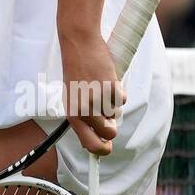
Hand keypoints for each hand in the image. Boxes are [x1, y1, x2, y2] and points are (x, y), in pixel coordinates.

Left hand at [59, 30, 125, 155]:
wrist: (78, 44)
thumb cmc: (76, 70)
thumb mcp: (74, 96)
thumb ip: (84, 116)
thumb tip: (102, 137)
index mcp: (73, 114)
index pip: (89, 144)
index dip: (101, 150)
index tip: (107, 147)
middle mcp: (84, 110)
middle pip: (110, 133)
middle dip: (112, 124)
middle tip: (106, 109)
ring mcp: (98, 100)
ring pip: (116, 114)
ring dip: (112, 102)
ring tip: (100, 86)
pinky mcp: (110, 88)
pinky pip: (122, 98)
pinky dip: (118, 89)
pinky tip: (106, 78)